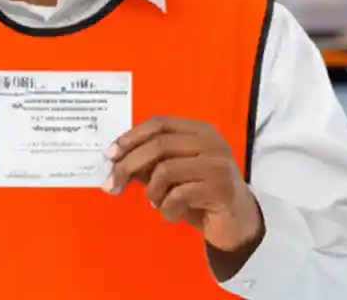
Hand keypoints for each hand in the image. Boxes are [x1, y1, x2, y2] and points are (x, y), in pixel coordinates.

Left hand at [103, 116, 263, 261]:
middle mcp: (211, 142)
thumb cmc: (199, 194)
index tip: (109, 155)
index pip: (159, 123)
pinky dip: (167, 209)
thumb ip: (148, 163)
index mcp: (199, 130)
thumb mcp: (171, 174)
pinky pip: (178, 195)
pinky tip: (172, 214)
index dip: (130, 137)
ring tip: (157, 203)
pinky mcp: (221, 189)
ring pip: (166, 170)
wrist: (237, 223)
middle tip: (112, 185)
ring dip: (152, 192)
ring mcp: (218, 164)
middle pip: (159, 144)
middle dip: (128, 165)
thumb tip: (113, 159)